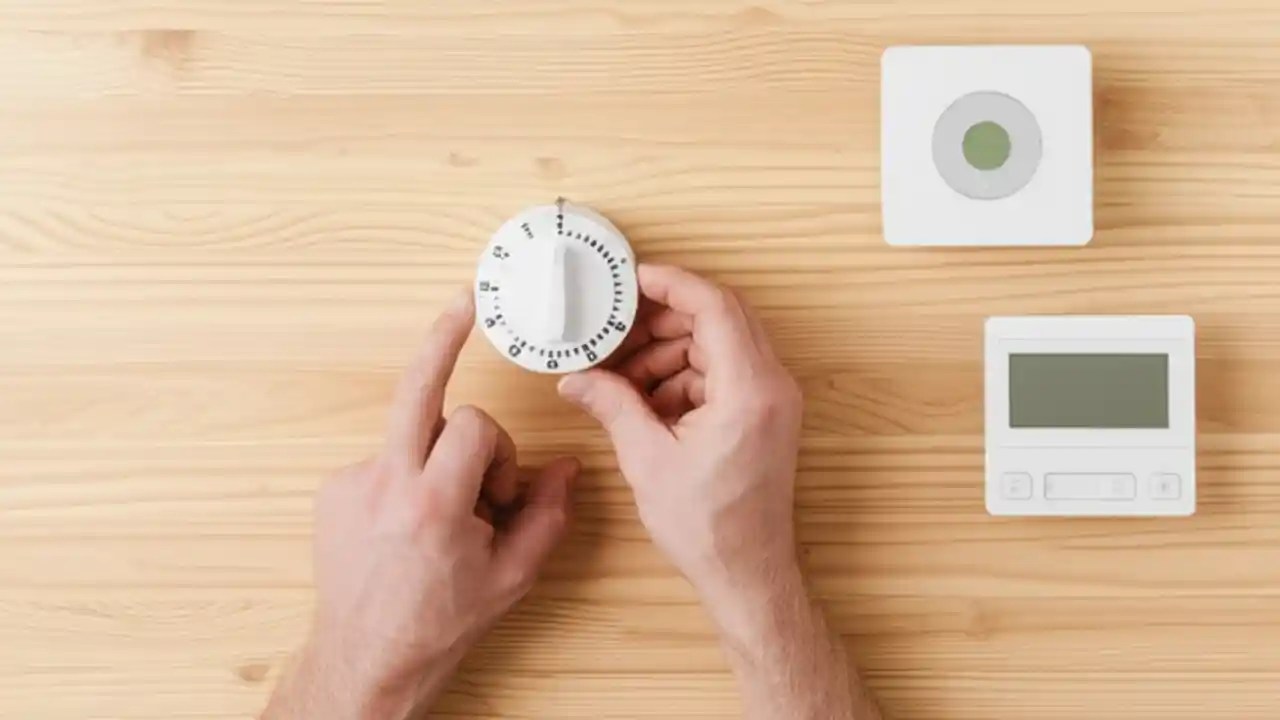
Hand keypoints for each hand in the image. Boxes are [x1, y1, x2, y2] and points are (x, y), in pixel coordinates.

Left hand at [263, 291, 577, 719]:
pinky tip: (410, 526)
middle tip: (462, 302)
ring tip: (443, 517)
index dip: (499, 450)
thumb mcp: (511, 576)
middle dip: (441, 339)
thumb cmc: (439, 624)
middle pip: (415, 388)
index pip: (475, 425)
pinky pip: (386, 461)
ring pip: (411, 435)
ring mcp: (352, 483)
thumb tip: (570, 469)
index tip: (500, 485)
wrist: (366, 658)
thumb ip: (547, 515)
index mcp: (432, 503)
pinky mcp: (333, 491)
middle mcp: (385, 483)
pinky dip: (407, 479)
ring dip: (437, 458)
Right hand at [557, 264, 803, 615]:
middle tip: (617, 331)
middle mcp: (772, 386)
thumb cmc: (709, 528)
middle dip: (664, 319)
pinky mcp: (765, 414)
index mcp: (749, 391)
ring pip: (720, 344)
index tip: (632, 279)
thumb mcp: (647, 461)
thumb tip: (576, 378)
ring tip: (624, 378)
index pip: (715, 307)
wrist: (747, 574)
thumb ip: (612, 406)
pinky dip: (685, 375)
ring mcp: (774, 399)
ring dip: (671, 350)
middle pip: (720, 318)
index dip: (671, 284)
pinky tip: (646, 401)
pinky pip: (724, 371)